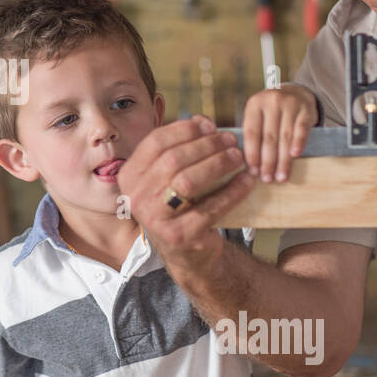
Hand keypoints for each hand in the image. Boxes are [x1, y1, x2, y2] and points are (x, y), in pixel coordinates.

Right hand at [116, 115, 254, 282]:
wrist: (186, 254)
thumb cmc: (179, 206)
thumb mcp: (169, 177)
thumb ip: (180, 147)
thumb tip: (202, 121)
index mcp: (129, 176)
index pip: (156, 142)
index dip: (185, 129)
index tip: (210, 126)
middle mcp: (136, 197)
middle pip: (173, 159)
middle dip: (207, 146)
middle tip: (231, 141)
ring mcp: (155, 219)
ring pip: (188, 181)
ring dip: (218, 164)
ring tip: (238, 157)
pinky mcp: (178, 236)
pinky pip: (210, 207)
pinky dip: (232, 192)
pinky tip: (246, 181)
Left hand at [241, 84, 319, 182]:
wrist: (296, 94)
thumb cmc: (271, 112)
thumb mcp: (258, 116)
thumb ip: (253, 135)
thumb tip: (250, 166)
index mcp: (254, 104)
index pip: (251, 133)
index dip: (252, 154)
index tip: (252, 171)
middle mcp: (271, 102)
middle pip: (269, 137)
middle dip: (268, 161)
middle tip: (267, 179)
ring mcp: (290, 104)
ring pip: (285, 137)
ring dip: (283, 160)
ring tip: (281, 176)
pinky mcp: (305, 110)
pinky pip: (301, 129)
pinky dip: (298, 143)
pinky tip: (295, 156)